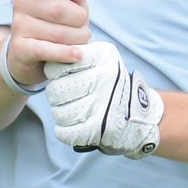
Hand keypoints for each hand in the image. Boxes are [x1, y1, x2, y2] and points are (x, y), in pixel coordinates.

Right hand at [3, 0, 88, 90]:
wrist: (29, 54)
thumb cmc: (54, 24)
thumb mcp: (71, 5)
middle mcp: (22, 3)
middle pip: (59, 9)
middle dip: (80, 20)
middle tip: (83, 26)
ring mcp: (19, 25)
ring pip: (59, 33)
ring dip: (78, 39)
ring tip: (79, 40)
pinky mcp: (20, 48)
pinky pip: (47, 50)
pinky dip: (66, 53)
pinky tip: (77, 54)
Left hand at [47, 41, 164, 157]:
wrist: (139, 114)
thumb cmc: (111, 86)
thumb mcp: (102, 60)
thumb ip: (77, 55)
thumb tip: (49, 57)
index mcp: (102, 57)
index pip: (57, 66)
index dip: (54, 74)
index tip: (62, 78)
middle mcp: (104, 78)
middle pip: (55, 90)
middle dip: (56, 97)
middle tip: (65, 97)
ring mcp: (101, 104)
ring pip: (59, 112)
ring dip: (61, 114)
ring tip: (71, 111)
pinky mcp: (98, 128)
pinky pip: (65, 131)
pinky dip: (64, 132)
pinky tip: (71, 127)